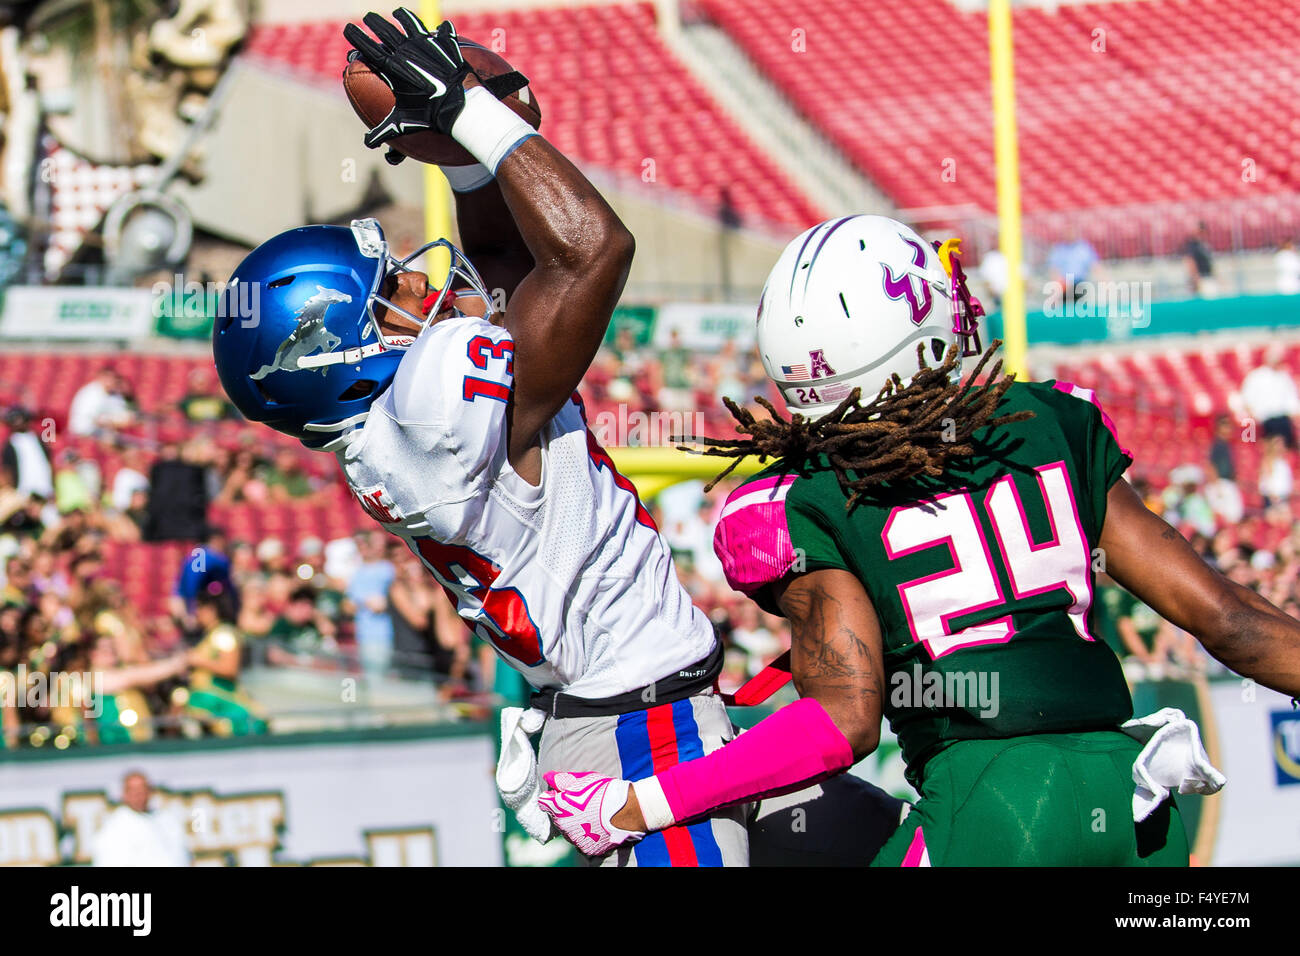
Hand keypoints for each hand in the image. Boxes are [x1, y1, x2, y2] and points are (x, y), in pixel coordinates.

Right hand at [343, 9, 471, 148]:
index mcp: (392, 66)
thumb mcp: (404, 123)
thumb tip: (368, 143)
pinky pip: (443, 33)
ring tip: (398, 12)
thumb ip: (384, 131)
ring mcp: (426, 45)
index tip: (347, 28)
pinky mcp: (444, 45)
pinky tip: (444, 26)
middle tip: (368, 17)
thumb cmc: (429, 116)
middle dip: (375, 22)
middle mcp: (406, 51)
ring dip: (403, 17)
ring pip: (411, 25)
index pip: (369, 48)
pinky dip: (443, 30)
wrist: (458, 105)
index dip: (357, 37)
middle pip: (386, 30)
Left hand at [538, 771, 644, 856]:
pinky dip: (587, 835)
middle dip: (565, 811)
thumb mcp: (583, 779)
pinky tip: (596, 826)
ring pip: (569, 831)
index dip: (552, 796)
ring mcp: (576, 840)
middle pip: (557, 818)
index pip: (544, 802)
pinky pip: (582, 842)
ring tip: (591, 815)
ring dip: (575, 824)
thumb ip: (562, 780)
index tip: (561, 793)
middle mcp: (564, 827)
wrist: (627, 810)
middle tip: (582, 803)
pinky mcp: (588, 848)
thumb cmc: (604, 792)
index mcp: (559, 808)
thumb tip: (548, 777)